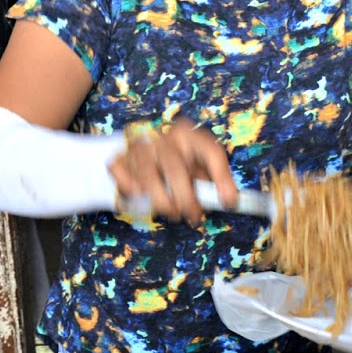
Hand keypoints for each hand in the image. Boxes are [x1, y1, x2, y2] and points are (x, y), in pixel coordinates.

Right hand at [110, 117, 235, 225]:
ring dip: (162, 202)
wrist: (144, 148)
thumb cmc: (180, 161)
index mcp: (190, 135)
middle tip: (194, 217)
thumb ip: (214, 181)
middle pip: (176, 169)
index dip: (222, 177)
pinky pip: (121, 175)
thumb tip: (230, 201)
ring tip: (173, 213)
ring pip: (148, 177)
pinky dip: (130, 190)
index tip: (229, 201)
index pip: (210, 151)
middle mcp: (165, 137)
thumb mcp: (201, 165)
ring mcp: (140, 145)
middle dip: (186, 200)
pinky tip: (141, 197)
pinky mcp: (121, 157)